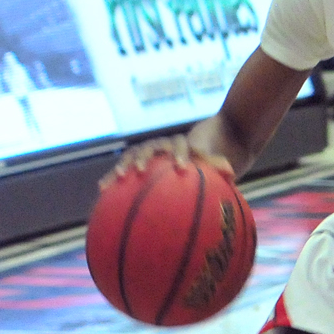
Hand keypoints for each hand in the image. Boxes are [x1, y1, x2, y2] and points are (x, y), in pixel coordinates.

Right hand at [98, 134, 232, 189]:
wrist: (212, 140)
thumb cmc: (217, 153)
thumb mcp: (221, 159)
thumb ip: (219, 164)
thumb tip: (230, 172)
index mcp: (184, 144)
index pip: (181, 146)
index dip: (180, 155)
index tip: (181, 167)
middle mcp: (165, 146)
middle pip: (150, 148)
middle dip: (143, 158)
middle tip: (138, 170)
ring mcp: (152, 153)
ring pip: (134, 157)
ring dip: (123, 167)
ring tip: (112, 182)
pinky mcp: (143, 163)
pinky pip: (128, 170)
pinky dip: (116, 178)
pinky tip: (102, 192)